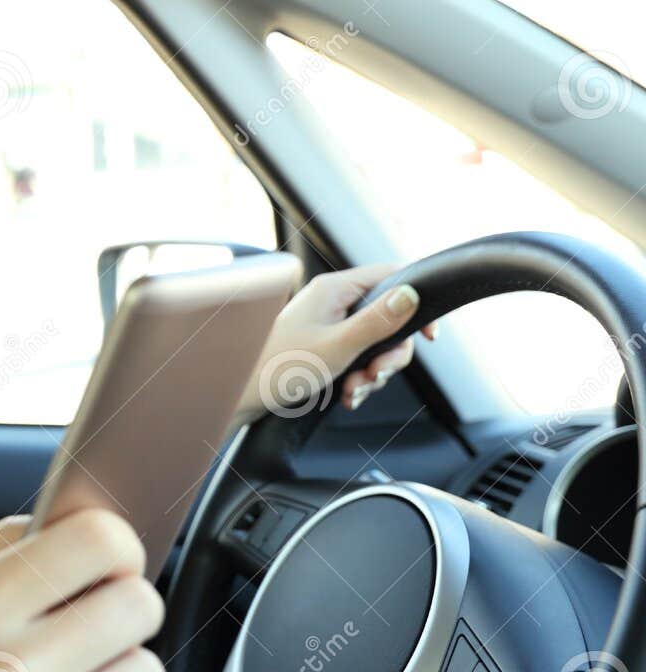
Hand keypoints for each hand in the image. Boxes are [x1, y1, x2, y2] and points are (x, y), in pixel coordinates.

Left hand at [236, 262, 438, 422]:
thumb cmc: (280, 367)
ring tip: (354, 390)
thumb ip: (378, 321)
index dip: (416, 302)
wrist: (242, 396)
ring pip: (374, 343)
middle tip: (377, 375)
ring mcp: (327, 323)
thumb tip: (412, 294)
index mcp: (335, 288)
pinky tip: (347, 395)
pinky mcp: (323, 345)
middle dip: (389, 354)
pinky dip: (358, 379)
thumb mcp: (339, 345)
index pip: (392, 276)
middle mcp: (332, 300)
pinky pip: (357, 357)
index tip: (429, 336)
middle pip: (388, 317)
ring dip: (373, 372)